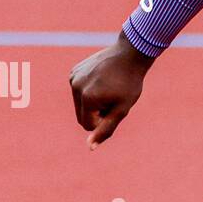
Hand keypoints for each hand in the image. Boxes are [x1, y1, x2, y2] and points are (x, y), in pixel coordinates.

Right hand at [69, 34, 152, 148]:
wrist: (129, 54)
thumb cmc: (129, 84)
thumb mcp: (122, 110)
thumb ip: (106, 129)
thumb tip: (90, 147)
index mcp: (87, 98)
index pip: (89, 126)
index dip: (104, 121)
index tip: (115, 107)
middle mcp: (76, 87)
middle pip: (81, 117)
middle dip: (96, 114)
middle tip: (112, 99)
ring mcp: (73, 78)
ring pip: (79, 105)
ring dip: (92, 104)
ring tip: (108, 89)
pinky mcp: (73, 72)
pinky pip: (78, 91)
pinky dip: (88, 92)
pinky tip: (102, 80)